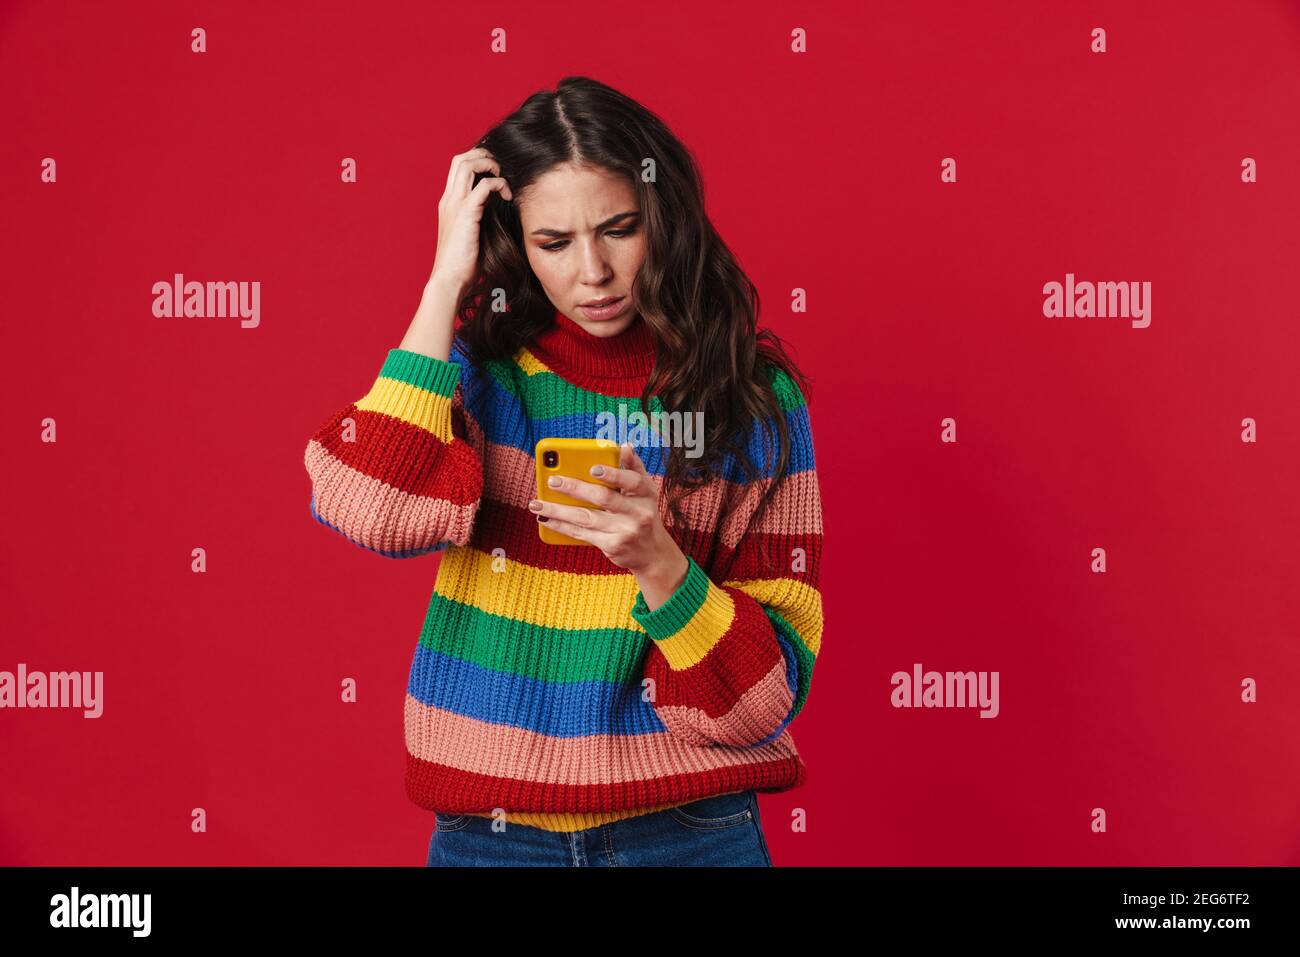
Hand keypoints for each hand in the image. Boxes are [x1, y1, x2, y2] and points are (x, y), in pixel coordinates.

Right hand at [428, 146, 512, 293]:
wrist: (449, 280)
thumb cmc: (462, 264)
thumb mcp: (471, 234)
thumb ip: (479, 218)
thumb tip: (498, 209)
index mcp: (448, 204)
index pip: (458, 168)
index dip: (477, 161)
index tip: (496, 170)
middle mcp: (448, 199)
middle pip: (460, 159)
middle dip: (483, 155)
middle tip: (501, 168)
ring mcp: (455, 204)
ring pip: (467, 164)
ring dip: (489, 164)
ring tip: (504, 177)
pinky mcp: (466, 213)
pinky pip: (484, 185)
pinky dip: (498, 184)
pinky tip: (507, 196)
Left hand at [528, 443, 689, 605]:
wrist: (651, 552)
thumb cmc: (642, 513)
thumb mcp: (645, 491)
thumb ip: (633, 468)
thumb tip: (624, 446)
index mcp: (646, 494)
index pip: (632, 481)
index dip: (613, 474)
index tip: (593, 469)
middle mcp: (639, 513)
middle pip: (603, 498)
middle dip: (575, 488)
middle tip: (552, 480)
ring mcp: (625, 532)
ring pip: (586, 518)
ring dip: (558, 510)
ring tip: (536, 504)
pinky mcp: (612, 546)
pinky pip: (581, 534)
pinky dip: (561, 526)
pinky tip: (545, 519)